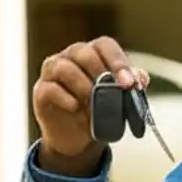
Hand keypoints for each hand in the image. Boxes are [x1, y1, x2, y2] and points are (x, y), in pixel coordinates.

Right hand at [31, 37, 147, 176]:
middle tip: (113, 90)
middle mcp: (71, 57)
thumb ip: (130, 85)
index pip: (105, 45)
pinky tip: (76, 107)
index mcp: (93, 53)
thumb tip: (140, 78)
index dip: (118, 61)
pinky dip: (65, 97)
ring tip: (93, 102)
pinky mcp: (41, 91)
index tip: (129, 82)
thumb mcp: (120, 97)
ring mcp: (52, 72)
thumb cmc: (99, 109)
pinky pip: (50, 88)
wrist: (78, 136)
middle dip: (101, 71)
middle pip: (83, 52)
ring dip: (82, 85)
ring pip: (64, 68)